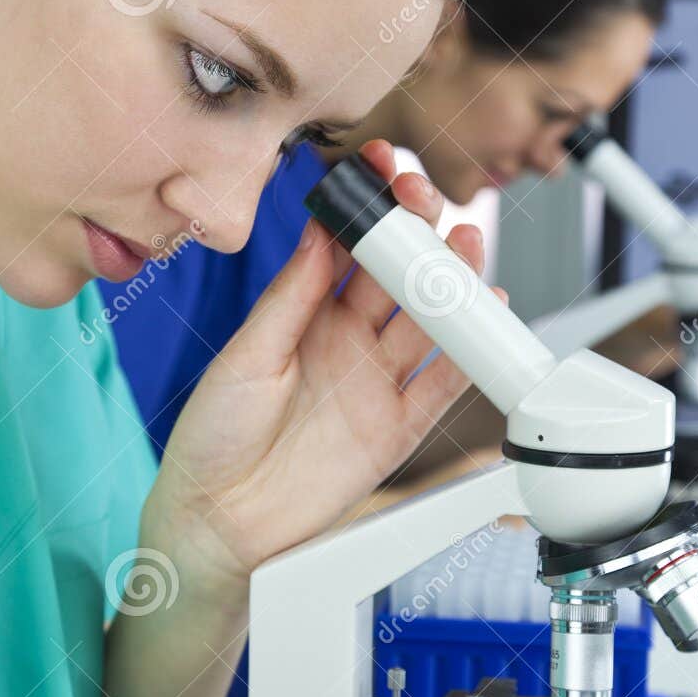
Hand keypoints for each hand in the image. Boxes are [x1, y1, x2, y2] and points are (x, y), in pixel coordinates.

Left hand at [151, 140, 501, 581]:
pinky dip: (469, 355)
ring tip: (466, 243)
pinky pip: (442, 386)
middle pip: (399, 279)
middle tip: (430, 201)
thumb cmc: (212, 440)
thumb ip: (290, 299)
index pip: (350, 251)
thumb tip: (320, 235)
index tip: (383, 174)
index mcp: (306, 318)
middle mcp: (347, 345)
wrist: (218, 523)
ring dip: (451, 285)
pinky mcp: (396, 430)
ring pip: (429, 323)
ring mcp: (376, 385)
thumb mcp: (244, 356)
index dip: (370, 212)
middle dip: (418, 236)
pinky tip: (485, 315)